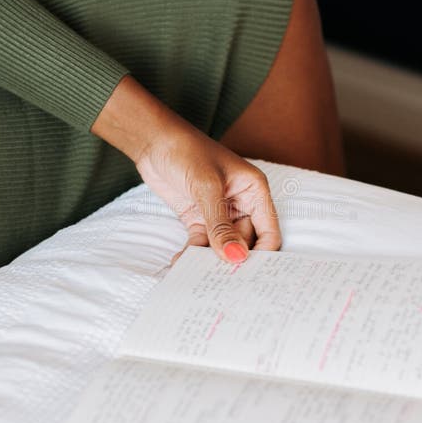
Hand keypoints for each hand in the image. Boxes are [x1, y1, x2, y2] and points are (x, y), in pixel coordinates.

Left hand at [91, 75, 281, 262]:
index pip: (269, 232)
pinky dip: (192, 253)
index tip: (248, 274)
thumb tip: (235, 257)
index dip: (262, 255)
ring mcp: (219, 212)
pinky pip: (202, 243)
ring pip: (222, 246)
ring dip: (210, 260)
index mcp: (254, 191)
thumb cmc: (186, 151)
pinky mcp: (199, 218)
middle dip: (233, 261)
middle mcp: (241, 203)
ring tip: (196, 274)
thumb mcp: (206, 187)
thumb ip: (220, 226)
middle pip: (245, 242)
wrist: (152, 141)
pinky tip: (181, 263)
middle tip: (220, 280)